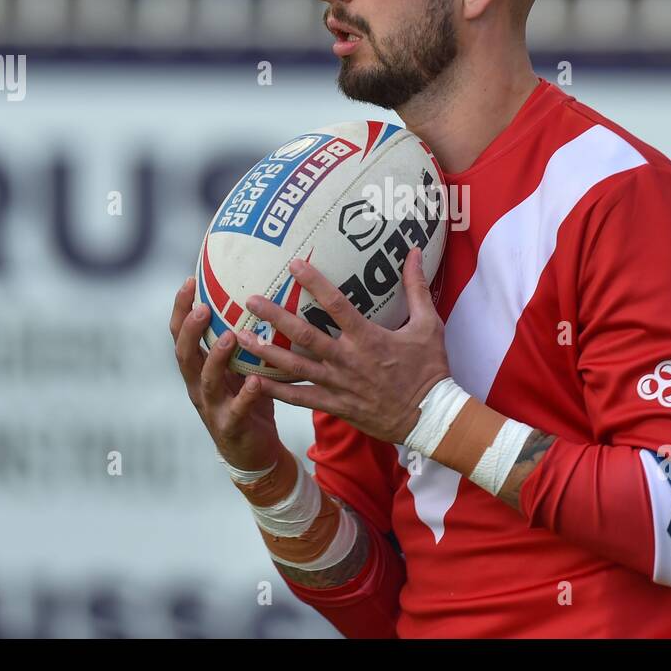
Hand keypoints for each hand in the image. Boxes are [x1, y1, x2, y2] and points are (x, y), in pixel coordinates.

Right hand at [170, 276, 280, 471]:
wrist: (254, 452)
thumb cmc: (249, 401)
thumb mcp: (243, 367)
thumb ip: (245, 340)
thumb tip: (264, 298)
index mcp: (198, 368)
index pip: (181, 334)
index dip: (181, 309)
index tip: (189, 281)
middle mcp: (198, 386)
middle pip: (184, 355)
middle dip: (190, 330)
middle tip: (203, 307)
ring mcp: (212, 408)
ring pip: (206, 381)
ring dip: (216, 358)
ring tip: (231, 337)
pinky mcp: (230, 428)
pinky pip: (236, 410)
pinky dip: (245, 396)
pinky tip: (256, 382)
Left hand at [233, 247, 449, 444]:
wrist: (430, 417)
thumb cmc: (429, 370)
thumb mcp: (428, 325)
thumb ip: (417, 288)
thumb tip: (416, 252)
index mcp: (368, 337)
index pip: (336, 304)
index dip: (314, 282)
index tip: (293, 265)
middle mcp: (347, 359)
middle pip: (303, 335)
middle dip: (274, 316)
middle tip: (250, 301)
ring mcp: (338, 384)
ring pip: (294, 367)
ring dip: (265, 352)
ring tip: (240, 338)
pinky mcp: (335, 405)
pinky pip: (299, 398)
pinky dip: (275, 391)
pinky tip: (253, 381)